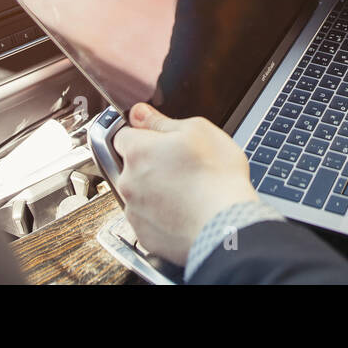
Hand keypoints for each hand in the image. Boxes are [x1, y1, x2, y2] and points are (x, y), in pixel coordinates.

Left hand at [113, 103, 258, 264]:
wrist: (225, 225)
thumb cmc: (217, 177)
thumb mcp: (197, 131)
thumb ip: (161, 121)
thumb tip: (139, 113)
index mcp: (138, 151)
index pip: (122, 135)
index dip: (142, 135)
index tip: (158, 140)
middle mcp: (128, 181)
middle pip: (131, 166)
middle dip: (150, 164)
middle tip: (180, 166)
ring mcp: (134, 210)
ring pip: (139, 194)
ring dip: (155, 190)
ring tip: (187, 192)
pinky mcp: (144, 235)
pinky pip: (148, 219)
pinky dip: (161, 215)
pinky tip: (184, 211)